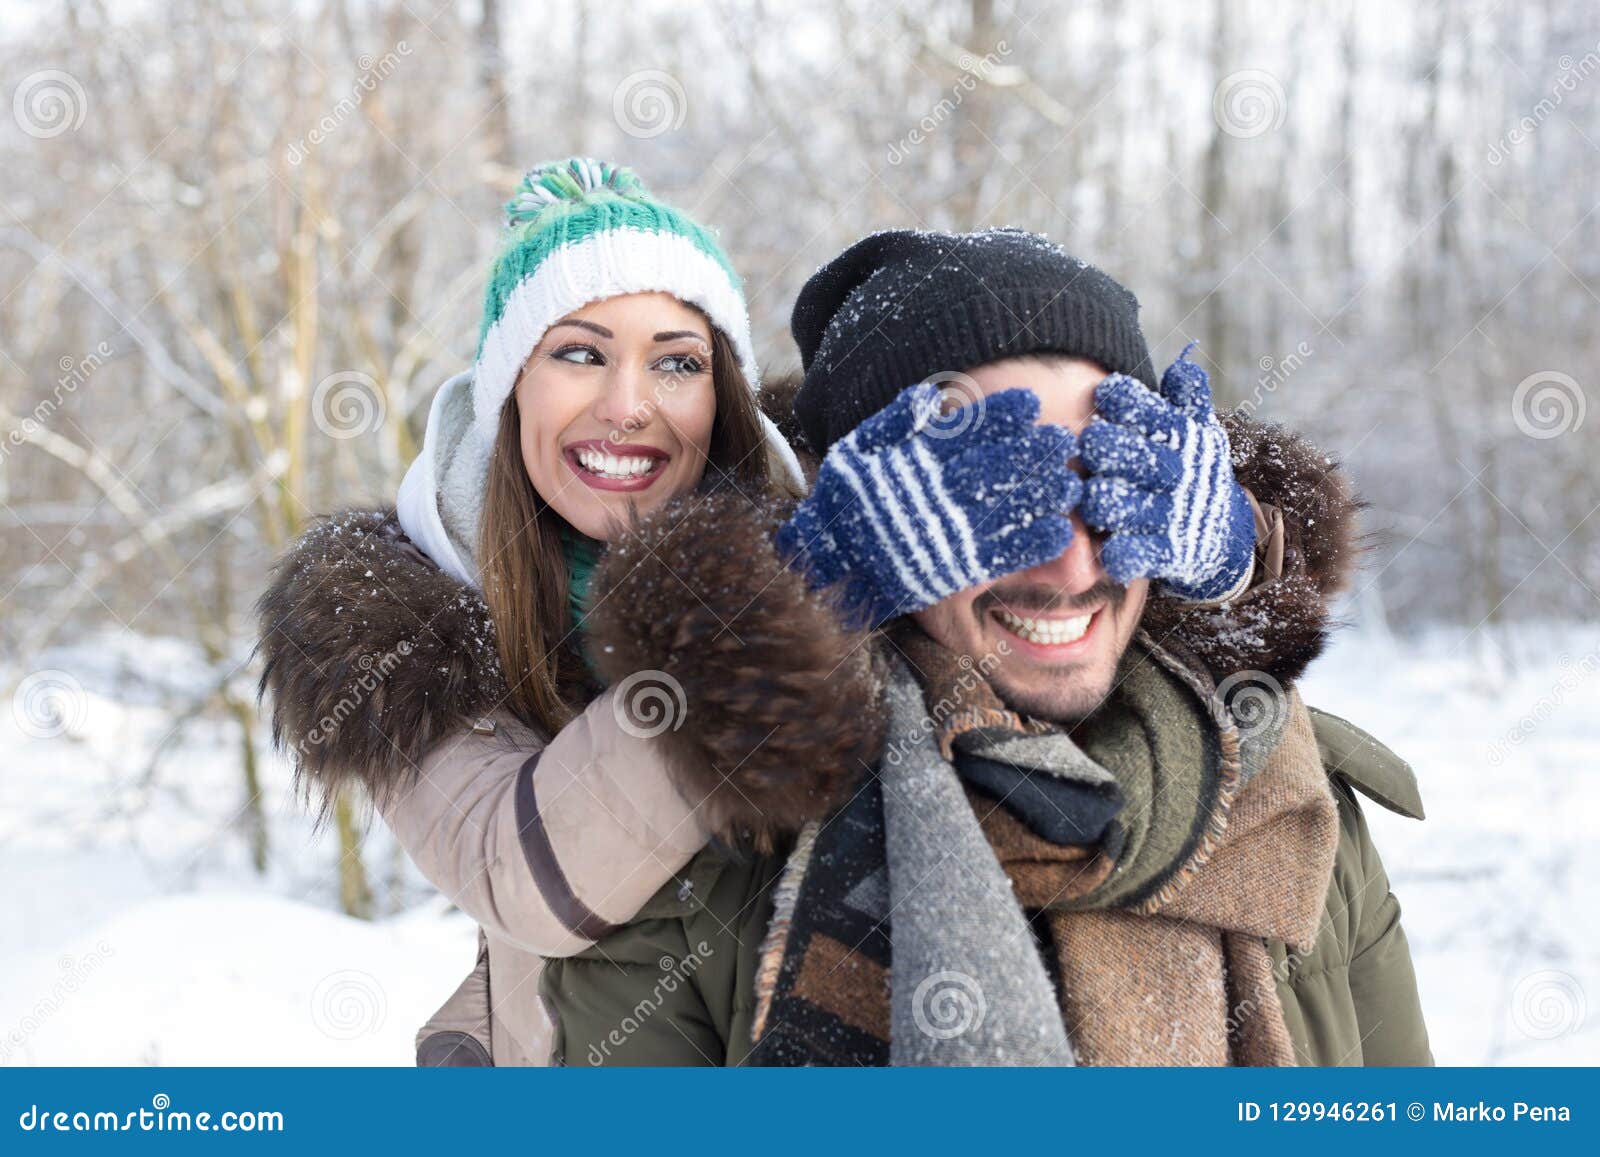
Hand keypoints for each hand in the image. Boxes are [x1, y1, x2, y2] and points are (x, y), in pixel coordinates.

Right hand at [776, 380, 1081, 625]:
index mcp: (912, 463)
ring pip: (999, 512)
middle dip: (1029, 455)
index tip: (1030, 405)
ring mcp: (943, 534)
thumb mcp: (859, 449)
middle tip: (1063, 442)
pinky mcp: (952, 570)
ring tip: (1070, 485)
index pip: (961, 435)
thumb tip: (932, 395)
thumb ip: (896, 421)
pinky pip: (997, 556)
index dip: (998, 419)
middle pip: (989, 471)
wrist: (827, 559)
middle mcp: (931, 497)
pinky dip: (1028, 545)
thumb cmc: (846, 498)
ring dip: (1038, 498)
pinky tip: (1059, 533)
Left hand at [1079, 345, 1254, 600]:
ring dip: (1117, 502)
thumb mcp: (1194, 429)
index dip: (1133, 404)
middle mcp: (1177, 477)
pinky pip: (1146, 554)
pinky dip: (1130, 556)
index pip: (1158, 417)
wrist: (1218, 530)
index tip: (1107, 391)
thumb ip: (1188, 399)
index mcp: (1181, 441)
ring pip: (1139, 508)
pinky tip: (1111, 554)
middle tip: (1089, 440)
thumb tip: (1184, 366)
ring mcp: (1172, 517)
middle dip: (1119, 451)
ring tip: (1092, 497)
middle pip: (1147, 462)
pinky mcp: (1168, 554)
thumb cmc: (1190, 465)